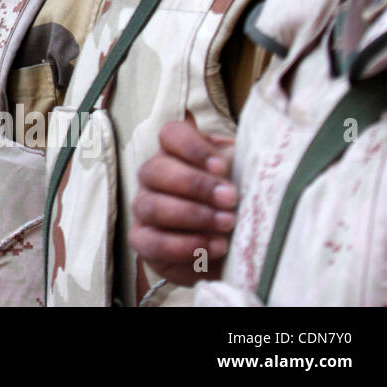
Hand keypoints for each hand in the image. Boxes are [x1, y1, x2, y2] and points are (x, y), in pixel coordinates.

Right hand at [128, 119, 237, 285]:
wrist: (233, 251)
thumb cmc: (236, 206)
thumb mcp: (243, 180)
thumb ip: (239, 164)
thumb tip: (240, 158)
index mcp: (175, 154)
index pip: (170, 135)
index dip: (192, 147)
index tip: (222, 167)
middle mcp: (153, 177)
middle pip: (156, 170)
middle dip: (196, 185)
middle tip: (230, 199)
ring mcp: (143, 208)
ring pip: (152, 206)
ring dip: (193, 215)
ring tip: (228, 224)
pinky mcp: (143, 241)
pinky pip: (152, 242)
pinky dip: (184, 246)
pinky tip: (215, 247)